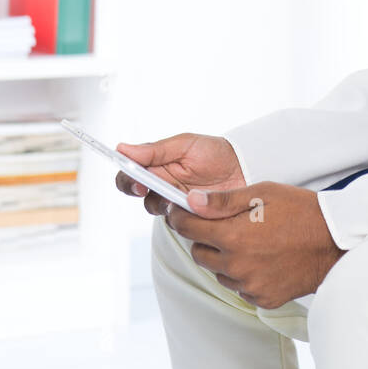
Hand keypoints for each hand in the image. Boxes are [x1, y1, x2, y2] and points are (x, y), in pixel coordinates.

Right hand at [114, 133, 243, 214]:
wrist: (245, 168)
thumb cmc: (215, 152)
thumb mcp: (185, 145)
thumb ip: (155, 150)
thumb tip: (122, 148)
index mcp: (156, 166)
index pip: (129, 175)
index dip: (127, 181)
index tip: (138, 183)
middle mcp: (162, 186)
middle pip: (139, 196)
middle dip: (147, 195)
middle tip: (161, 192)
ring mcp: (175, 203)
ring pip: (158, 211)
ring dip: (168, 206)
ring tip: (186, 198)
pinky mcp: (191, 218)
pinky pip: (179, 223)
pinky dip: (185, 216)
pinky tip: (198, 208)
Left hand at [164, 181, 344, 306]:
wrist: (335, 243)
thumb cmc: (300, 211)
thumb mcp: (262, 194)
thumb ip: (223, 201)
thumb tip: (191, 201)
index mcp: (232, 236)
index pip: (187, 228)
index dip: (180, 216)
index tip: (182, 211)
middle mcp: (236, 265)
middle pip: (198, 252)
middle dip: (205, 238)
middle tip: (226, 225)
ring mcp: (249, 285)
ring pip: (219, 271)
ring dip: (225, 257)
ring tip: (251, 241)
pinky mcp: (262, 299)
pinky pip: (240, 287)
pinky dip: (244, 274)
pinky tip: (263, 258)